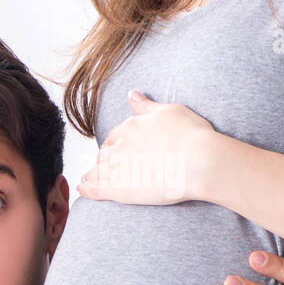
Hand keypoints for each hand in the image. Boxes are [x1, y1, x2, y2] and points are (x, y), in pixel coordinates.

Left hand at [76, 90, 216, 205]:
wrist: (199, 161)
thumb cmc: (191, 135)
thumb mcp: (169, 111)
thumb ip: (146, 106)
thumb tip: (132, 95)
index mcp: (130, 127)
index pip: (114, 136)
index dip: (114, 145)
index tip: (116, 150)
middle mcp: (120, 145)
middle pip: (105, 153)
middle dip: (104, 160)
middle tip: (104, 167)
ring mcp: (118, 168)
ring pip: (98, 171)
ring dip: (92, 175)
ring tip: (88, 180)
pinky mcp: (119, 189)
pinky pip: (96, 189)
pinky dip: (88, 189)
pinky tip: (83, 189)